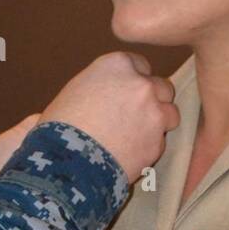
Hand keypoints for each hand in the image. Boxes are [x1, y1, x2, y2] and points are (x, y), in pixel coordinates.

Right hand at [39, 51, 179, 183]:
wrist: (66, 164)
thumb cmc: (58, 128)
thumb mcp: (70, 95)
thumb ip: (96, 89)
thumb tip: (77, 106)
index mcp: (116, 66)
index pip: (139, 64)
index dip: (132, 80)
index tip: (124, 94)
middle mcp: (141, 84)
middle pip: (161, 86)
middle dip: (151, 99)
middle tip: (133, 115)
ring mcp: (154, 114)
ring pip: (170, 113)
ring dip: (158, 122)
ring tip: (137, 136)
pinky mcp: (157, 143)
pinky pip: (160, 142)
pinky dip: (149, 148)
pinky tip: (130, 155)